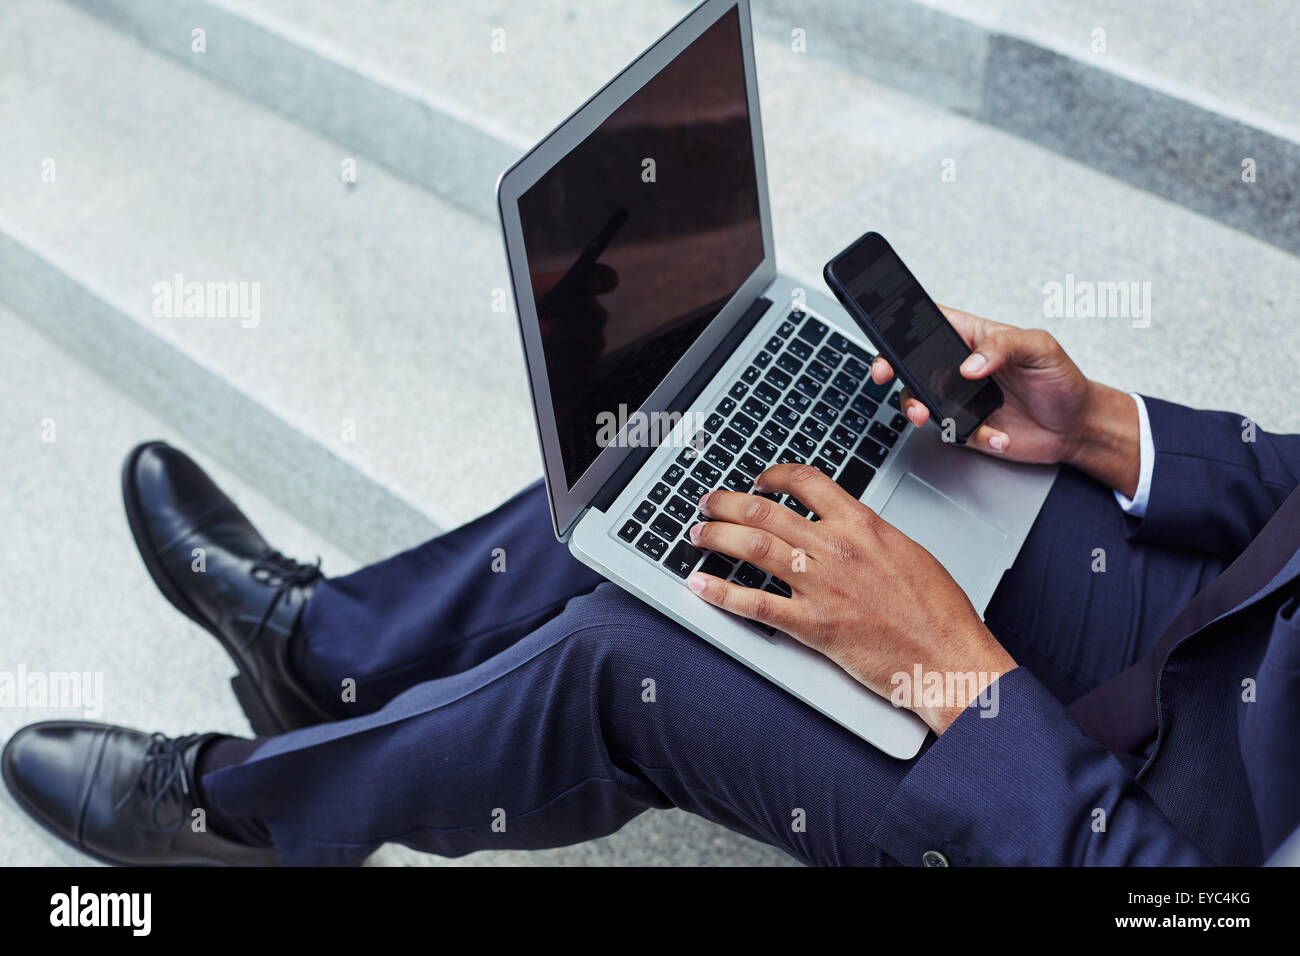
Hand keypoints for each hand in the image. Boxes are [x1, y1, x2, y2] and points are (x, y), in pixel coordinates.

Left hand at [686, 464, 1015, 734]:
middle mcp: (835, 548)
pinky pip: (755, 604)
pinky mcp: (813, 626)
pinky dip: (721, 593)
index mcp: (862, 524)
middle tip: (709, 505)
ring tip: (698, 535)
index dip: (773, 475)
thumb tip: (845, 526)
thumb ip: (869, 536)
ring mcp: (821, 585)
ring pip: (753, 547)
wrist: (949, 657)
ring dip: (716, 537)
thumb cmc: (938, 612)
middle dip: (727, 503)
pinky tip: (701, 585)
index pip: (806, 482)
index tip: (759, 479)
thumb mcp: (907, 552)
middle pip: (765, 511)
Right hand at [872, 306, 1139, 496]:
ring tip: (928, 416)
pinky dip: (973, 436)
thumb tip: (970, 363)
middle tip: (887, 375)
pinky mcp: (966, 426)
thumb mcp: (1041, 348)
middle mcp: (960, 367)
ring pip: (920, 399)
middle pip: (912, 363)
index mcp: (974, 337)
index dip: (903, 327)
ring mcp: (959, 397)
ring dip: (918, 407)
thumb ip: (1004, 346)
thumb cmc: (1062, 380)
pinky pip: (952, 432)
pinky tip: (998, 435)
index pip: (929, 323)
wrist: (1077, 427)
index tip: (892, 338)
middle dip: (893, 369)